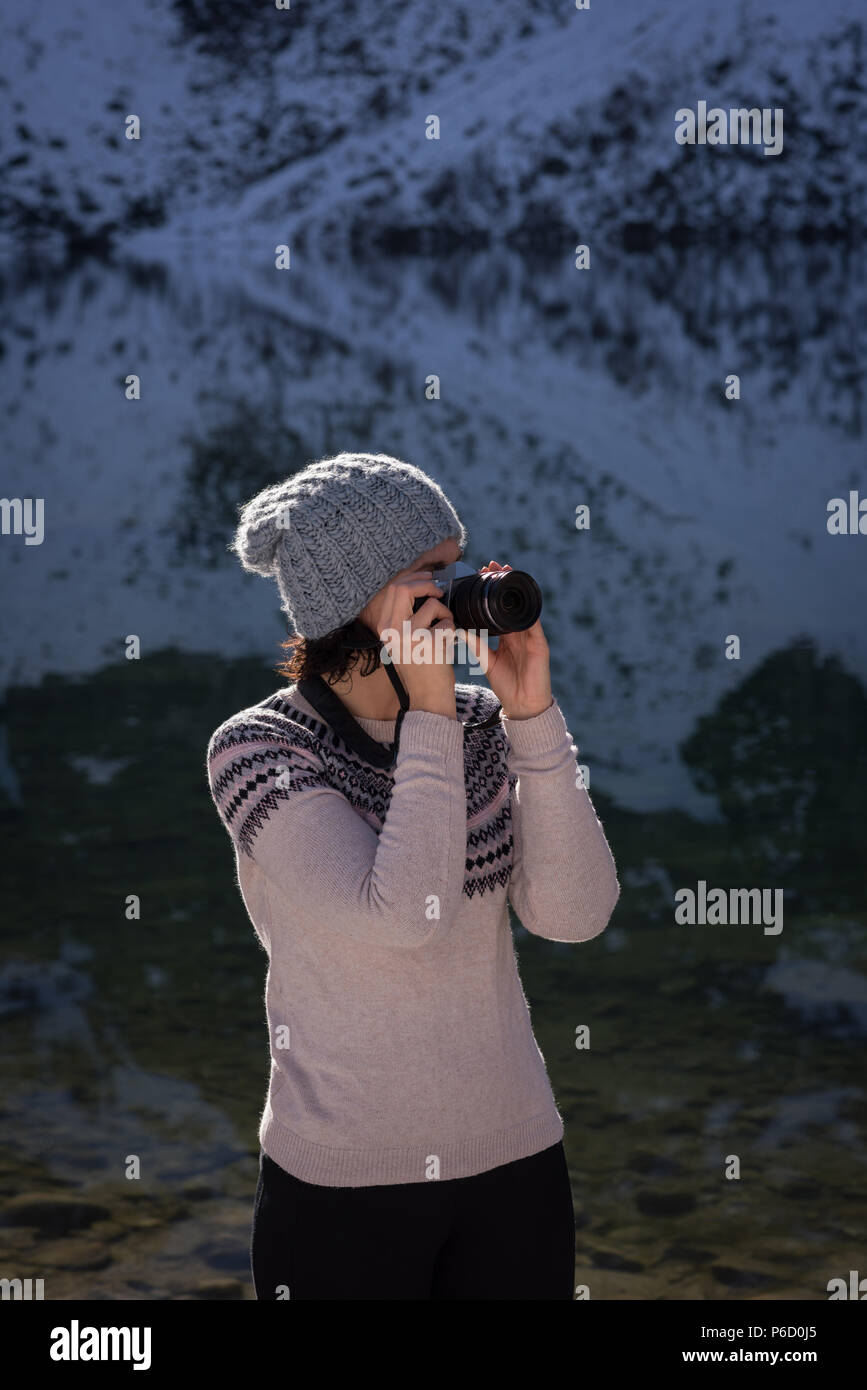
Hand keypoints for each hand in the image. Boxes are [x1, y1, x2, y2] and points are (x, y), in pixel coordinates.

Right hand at [359, 569, 457, 718]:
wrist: (427, 697)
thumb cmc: (419, 666)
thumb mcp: (401, 640)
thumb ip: (404, 616)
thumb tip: (420, 585)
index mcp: (383, 627)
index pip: (392, 589)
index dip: (412, 579)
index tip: (427, 579)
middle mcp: (391, 630)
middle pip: (404, 588)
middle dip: (426, 584)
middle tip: (439, 591)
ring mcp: (409, 636)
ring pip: (432, 604)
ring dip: (445, 613)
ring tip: (444, 630)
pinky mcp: (429, 642)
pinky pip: (447, 622)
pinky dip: (453, 630)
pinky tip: (448, 644)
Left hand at [462, 561, 552, 719]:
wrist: (523, 705)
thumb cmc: (506, 684)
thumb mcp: (486, 660)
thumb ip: (475, 643)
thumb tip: (457, 628)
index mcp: (507, 635)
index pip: (498, 607)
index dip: (490, 591)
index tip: (480, 574)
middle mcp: (519, 632)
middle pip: (511, 601)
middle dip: (503, 581)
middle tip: (491, 565)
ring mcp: (531, 636)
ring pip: (523, 606)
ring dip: (515, 588)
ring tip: (506, 571)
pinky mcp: (540, 644)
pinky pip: (534, 623)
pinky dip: (528, 609)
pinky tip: (520, 596)